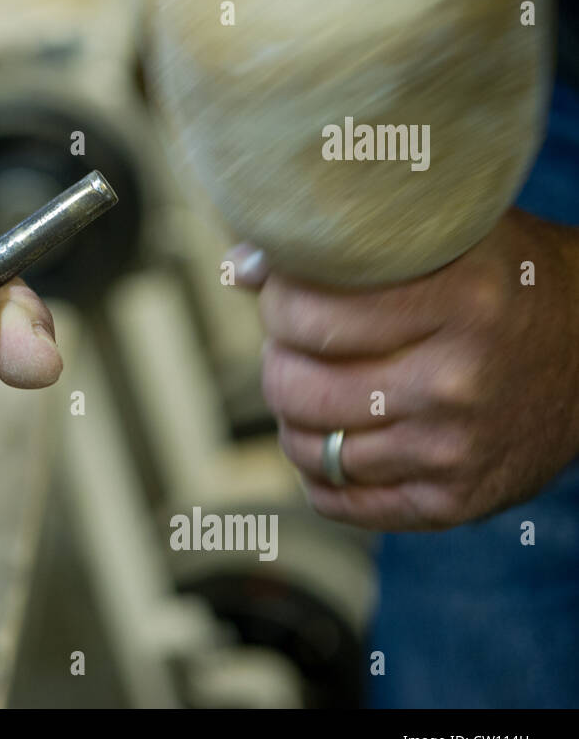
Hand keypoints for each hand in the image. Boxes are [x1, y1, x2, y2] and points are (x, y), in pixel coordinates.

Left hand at [229, 208, 578, 529]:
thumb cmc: (498, 280)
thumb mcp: (442, 237)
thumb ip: (342, 246)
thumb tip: (241, 269)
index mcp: (460, 299)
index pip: (305, 316)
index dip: (279, 303)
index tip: (287, 294)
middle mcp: (459, 381)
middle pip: (296, 388)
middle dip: (278, 360)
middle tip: (294, 344)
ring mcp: (456, 449)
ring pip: (308, 447)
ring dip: (294, 416)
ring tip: (313, 385)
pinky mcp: (455, 501)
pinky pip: (340, 500)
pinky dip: (319, 471)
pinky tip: (334, 436)